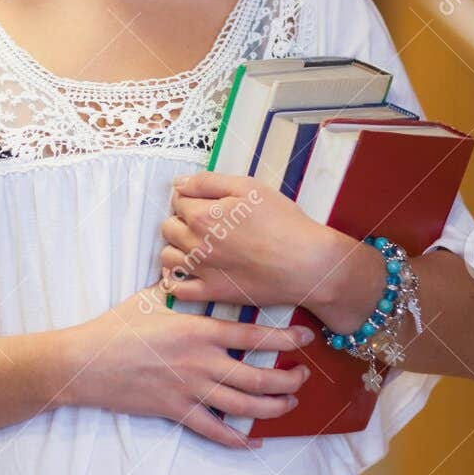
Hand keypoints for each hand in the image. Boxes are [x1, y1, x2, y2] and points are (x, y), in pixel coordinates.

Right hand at [69, 279, 317, 450]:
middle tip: (302, 376)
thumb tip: (196, 275)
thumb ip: (181, 291)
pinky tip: (254, 441)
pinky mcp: (177, 412)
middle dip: (289, 379)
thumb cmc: (117, 326)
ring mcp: (190, 390)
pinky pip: (215, 431)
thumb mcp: (151, 299)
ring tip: (289, 402)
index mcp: (199, 331)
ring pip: (245, 405)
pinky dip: (238, 439)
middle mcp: (202, 362)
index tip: (306, 338)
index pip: (254, 337)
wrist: (86, 362)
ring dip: (274, 406)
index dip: (286, 339)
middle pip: (259, 376)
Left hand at [159, 171, 335, 310]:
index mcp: (203, 215)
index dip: (190, 197)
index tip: (206, 202)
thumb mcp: (248, 187)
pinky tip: (187, 272)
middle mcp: (196, 243)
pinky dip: (175, 280)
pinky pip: (177, 289)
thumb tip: (178, 183)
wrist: (306, 263)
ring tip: (195, 245)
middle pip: (168, 227)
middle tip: (204, 222)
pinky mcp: (211, 292)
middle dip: (180, 220)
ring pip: (167, 257)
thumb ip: (208, 182)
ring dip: (176, 248)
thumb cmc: (283, 222)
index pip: (178, 200)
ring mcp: (202, 270)